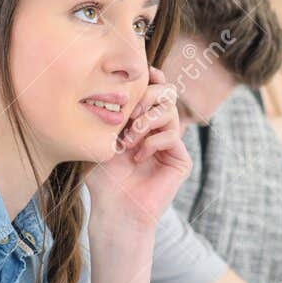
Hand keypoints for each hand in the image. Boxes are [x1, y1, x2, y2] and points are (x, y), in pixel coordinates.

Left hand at [87, 66, 191, 230]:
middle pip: (166, 93)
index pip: (153, 90)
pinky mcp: (180, 160)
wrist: (115, 210)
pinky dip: (153, 141)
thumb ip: (111, 113)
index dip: (152, 78)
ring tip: (128, 140)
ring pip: (170, 112)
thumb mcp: (101, 140)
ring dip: (146, 121)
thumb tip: (113, 84)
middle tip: (130, 113)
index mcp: (142, 121)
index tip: (142, 72)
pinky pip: (172, 136)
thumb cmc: (103, 178)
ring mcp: (171, 144)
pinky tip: (137, 156)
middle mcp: (159, 130)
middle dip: (147, 97)